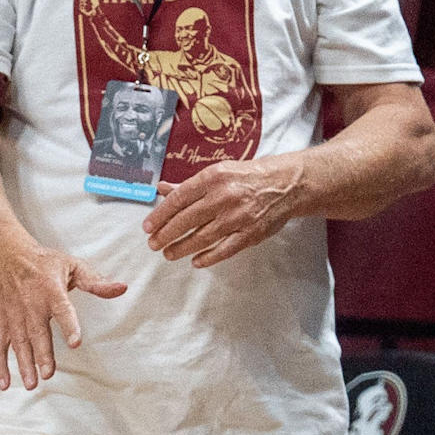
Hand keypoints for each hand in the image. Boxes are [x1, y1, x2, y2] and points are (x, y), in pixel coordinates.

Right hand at [0, 244, 129, 389]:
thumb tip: (122, 288)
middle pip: (37, 331)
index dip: (69, 325)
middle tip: (48, 373)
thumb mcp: (72, 265)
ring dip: (24, 363)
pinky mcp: (0, 320)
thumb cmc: (43, 262)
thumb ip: (96, 282)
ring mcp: (13, 313)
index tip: (75, 343)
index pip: (62, 309)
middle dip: (42, 354)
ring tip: (33, 383)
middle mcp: (30, 303)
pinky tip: (6, 383)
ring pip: (18, 342)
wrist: (4, 254)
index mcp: (50, 289)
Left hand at [146, 150, 308, 267]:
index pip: (179, 198)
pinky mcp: (252, 233)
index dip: (160, 214)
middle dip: (166, 233)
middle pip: (188, 219)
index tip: (148, 226)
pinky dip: (209, 257)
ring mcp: (239, 216)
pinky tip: (195, 261)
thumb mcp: (217, 173)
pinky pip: (226, 249)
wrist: (286, 184)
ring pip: (203, 237)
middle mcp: (225, 196)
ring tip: (168, 253)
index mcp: (214, 177)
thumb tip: (162, 189)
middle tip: (153, 243)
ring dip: (182, 247)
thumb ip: (189, 185)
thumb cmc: (248, 177)